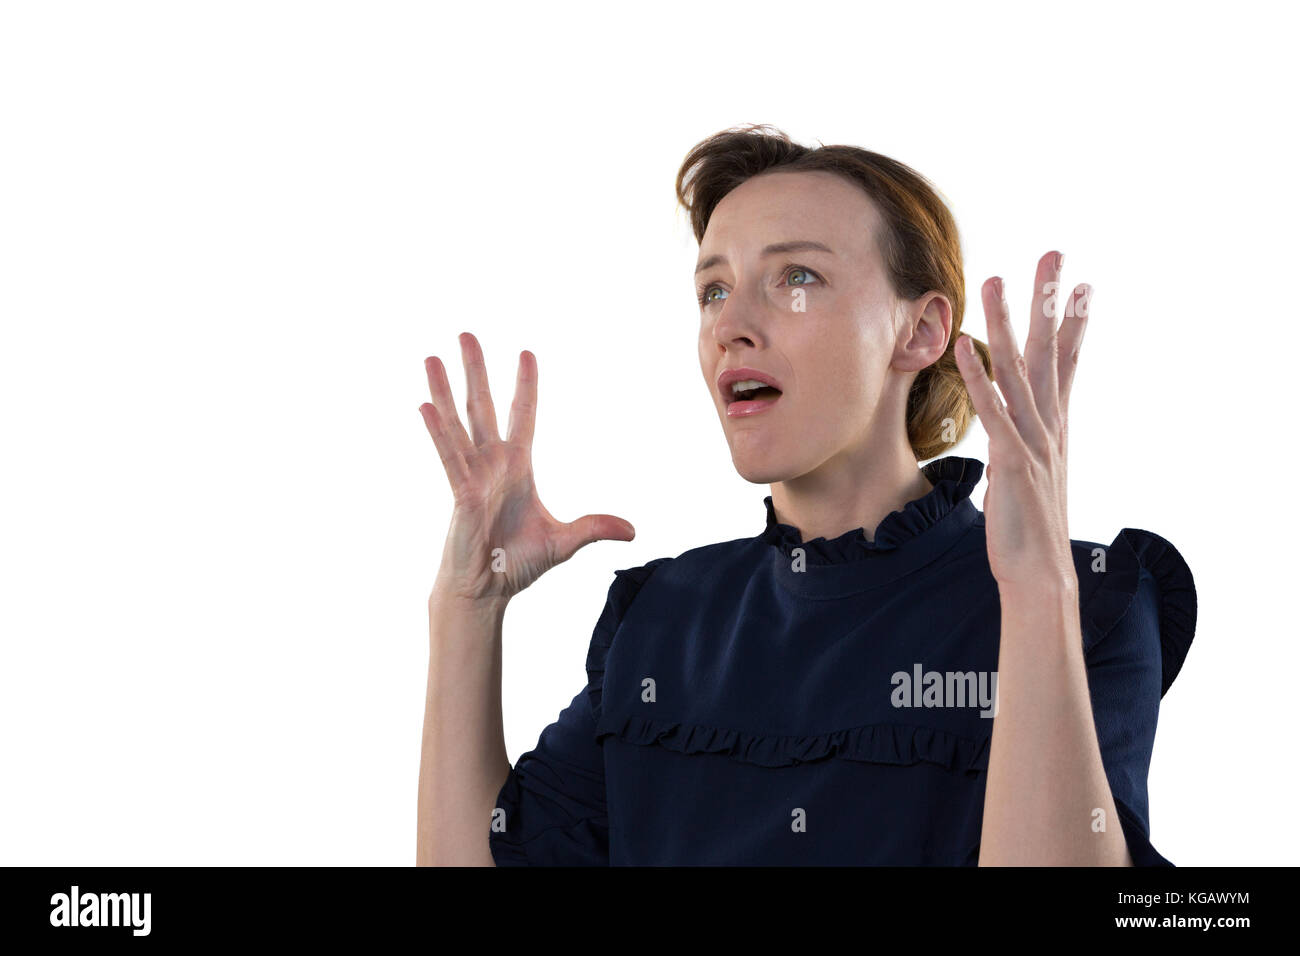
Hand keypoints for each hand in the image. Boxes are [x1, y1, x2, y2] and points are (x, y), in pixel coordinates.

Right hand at [420, 332, 634, 604]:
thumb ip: (594, 529)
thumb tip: (632, 531)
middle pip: (483, 406)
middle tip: (466, 334)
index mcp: (517, 468)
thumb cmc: (517, 565)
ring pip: (458, 423)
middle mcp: (492, 464)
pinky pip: (449, 456)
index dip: (525, 386)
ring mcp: (473, 476)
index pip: (523, 416)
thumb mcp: (564, 542)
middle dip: (476, 370)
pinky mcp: (461, 493)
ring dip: (445, 390)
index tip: (526, 353)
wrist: (488, 591)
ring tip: (432, 357)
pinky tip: (426, 404)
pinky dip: (438, 430)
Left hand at [954, 251, 1090, 592]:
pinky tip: (964, 348)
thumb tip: (1018, 435)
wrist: (1041, 573)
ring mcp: (1032, 442)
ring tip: (997, 279)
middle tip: (1055, 254)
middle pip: (1050, 351)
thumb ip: (1027, 447)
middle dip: (1051, 301)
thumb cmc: (1030, 530)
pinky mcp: (1010, 462)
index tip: (1082, 284)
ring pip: (1018, 371)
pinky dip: (978, 379)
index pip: (1067, 363)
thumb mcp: (1032, 477)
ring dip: (1007, 323)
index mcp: (1055, 429)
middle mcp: (1049, 427)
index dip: (1074, 323)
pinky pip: (993, 413)